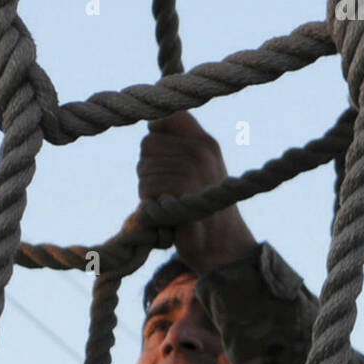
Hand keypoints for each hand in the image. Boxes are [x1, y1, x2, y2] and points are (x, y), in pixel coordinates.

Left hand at [137, 111, 256, 273]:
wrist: (219, 247)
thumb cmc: (201, 210)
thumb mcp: (196, 170)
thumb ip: (177, 146)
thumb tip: (151, 126)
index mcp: (205, 142)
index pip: (166, 117)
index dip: (155, 136)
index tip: (161, 158)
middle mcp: (200, 150)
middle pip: (147, 145)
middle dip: (149, 170)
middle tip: (169, 192)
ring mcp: (193, 168)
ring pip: (143, 168)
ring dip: (148, 190)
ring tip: (170, 204)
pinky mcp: (183, 187)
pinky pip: (147, 187)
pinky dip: (149, 203)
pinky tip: (166, 213)